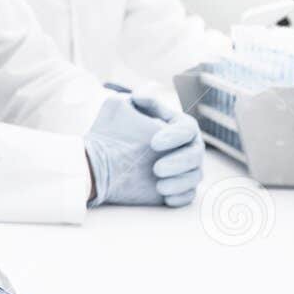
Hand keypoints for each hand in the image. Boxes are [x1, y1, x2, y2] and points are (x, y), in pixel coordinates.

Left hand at [83, 94, 203, 206]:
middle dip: (179, 162)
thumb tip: (146, 95)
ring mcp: (183, 170)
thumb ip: (137, 99)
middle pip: (195, 154)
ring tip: (160, 187)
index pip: (186, 128)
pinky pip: (188, 196)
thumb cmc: (112, 132)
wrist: (98, 162)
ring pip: (194, 176)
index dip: (174, 136)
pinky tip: (167, 198)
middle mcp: (186, 147)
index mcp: (177, 126)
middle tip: (156, 169)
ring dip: (180, 182)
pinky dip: (180, 197)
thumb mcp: (120, 108)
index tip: (153, 143)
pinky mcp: (177, 189)